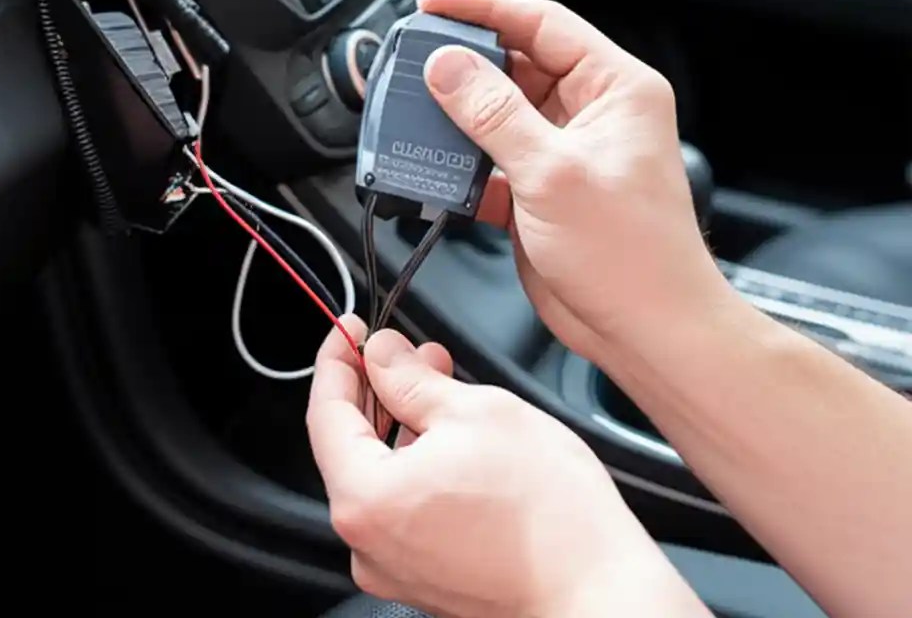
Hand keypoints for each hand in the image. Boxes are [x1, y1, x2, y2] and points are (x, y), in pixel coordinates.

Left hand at [307, 317, 707, 616]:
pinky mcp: (425, 578)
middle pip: (349, 447)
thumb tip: (381, 355)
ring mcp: (393, 566)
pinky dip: (417, 468)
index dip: (337, 360)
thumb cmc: (550, 513)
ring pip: (380, 477)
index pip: (324, 413)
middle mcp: (366, 542)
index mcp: (365, 498)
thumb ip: (412, 379)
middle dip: (376, 390)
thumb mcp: (476, 411)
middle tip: (406, 352)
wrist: (599, 592)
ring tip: (440, 387)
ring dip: (401, 427)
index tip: (350, 330)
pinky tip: (449, 441)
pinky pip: (404, 509)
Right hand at [418, 0, 735, 371]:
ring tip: (416, 120)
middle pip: (513, 68)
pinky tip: (437, 175)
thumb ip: (493, 116)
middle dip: (462, 68)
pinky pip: (488, 164)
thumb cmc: (634, 256)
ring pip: (494, 117)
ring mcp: (562, 155)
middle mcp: (590, 115)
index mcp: (614, 89)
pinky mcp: (538, 193)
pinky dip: (459, 170)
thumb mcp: (553, 173)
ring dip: (456, 121)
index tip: (435, 6)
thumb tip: (449, 68)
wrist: (645, 329)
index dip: (485, 10)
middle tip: (414, 67)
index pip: (542, 24)